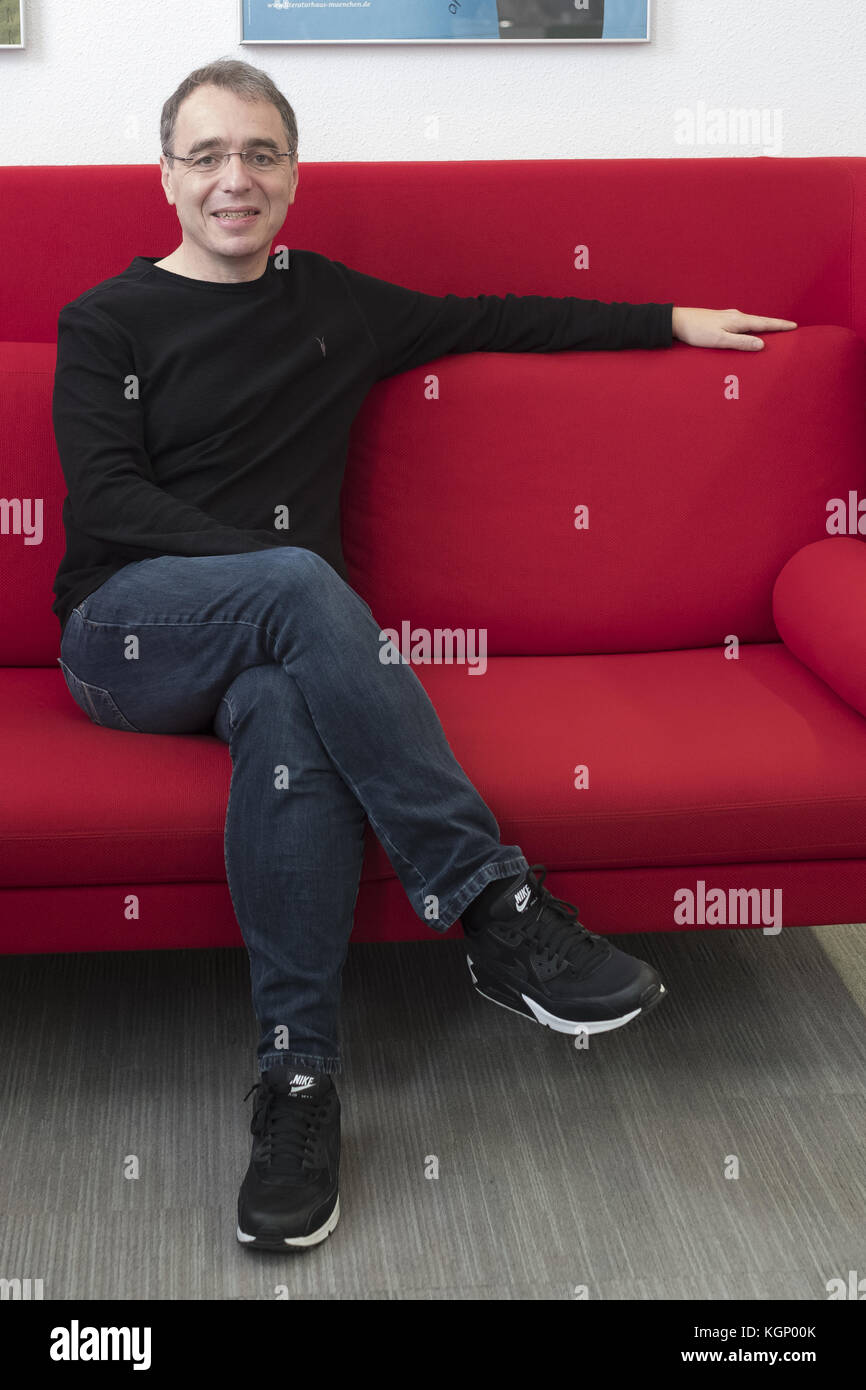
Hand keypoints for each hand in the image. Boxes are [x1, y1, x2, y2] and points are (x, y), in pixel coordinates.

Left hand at [671, 306, 797, 350]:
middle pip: (760, 321)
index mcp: (738, 321)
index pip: (764, 324)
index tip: (794, 326)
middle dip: (775, 325)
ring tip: (773, 330)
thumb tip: (762, 344)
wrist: (678, 321)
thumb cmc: (697, 332)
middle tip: (789, 328)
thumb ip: (741, 343)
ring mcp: (728, 316)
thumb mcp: (720, 340)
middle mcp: (736, 316)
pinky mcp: (721, 318)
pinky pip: (742, 323)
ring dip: (763, 325)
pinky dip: (751, 326)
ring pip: (751, 322)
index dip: (780, 326)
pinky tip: (749, 329)